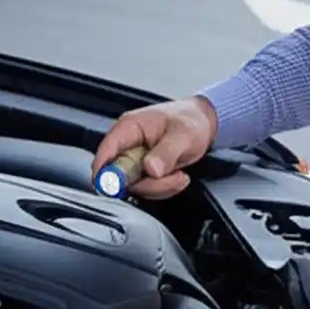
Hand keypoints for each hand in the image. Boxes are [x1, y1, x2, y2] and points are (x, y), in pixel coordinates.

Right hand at [91, 96, 218, 199]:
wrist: (204, 124)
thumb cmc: (190, 120)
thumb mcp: (183, 134)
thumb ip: (166, 152)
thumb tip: (150, 169)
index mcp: (129, 127)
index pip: (105, 151)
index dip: (105, 172)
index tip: (116, 188)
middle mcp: (128, 144)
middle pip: (120, 176)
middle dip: (148, 183)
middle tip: (172, 177)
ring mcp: (135, 159)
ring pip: (135, 186)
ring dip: (160, 187)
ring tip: (179, 174)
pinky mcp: (144, 171)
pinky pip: (146, 189)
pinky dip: (164, 188)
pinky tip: (177, 176)